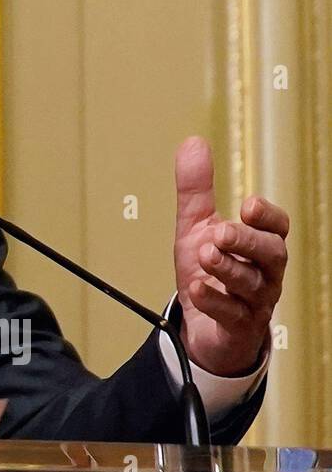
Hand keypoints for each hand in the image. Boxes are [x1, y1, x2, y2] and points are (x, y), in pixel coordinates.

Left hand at [173, 137, 288, 376]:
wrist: (200, 324)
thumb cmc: (208, 272)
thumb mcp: (196, 226)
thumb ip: (196, 189)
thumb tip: (193, 142)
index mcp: (259, 244)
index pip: (277, 227)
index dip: (267, 216)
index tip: (247, 205)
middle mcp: (264, 273)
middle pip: (272, 254)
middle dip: (247, 241)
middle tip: (220, 233)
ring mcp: (255, 302)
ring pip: (253, 285)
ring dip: (228, 268)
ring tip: (206, 255)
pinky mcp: (239, 328)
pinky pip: (234, 316)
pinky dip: (216, 301)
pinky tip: (198, 290)